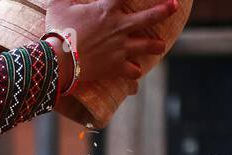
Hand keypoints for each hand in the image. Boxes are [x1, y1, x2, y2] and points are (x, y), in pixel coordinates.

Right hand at [46, 0, 179, 83]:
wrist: (59, 60)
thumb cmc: (58, 30)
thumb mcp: (60, 5)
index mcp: (108, 8)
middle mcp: (119, 26)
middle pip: (150, 17)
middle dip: (164, 10)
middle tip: (173, 6)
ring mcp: (120, 48)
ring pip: (147, 46)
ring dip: (155, 45)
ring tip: (160, 46)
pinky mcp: (115, 66)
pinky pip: (132, 71)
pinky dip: (134, 72)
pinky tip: (136, 71)